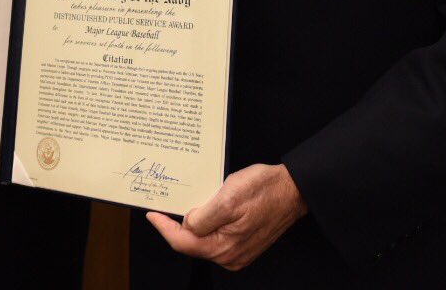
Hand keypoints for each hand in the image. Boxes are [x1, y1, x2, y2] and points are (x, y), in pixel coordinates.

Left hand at [145, 163, 306, 271]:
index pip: (182, 242)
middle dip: (176, 226)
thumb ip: (203, 217)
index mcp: (223, 248)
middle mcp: (229, 256)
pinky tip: (206, 209)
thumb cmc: (264, 190)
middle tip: (166, 207)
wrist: (293, 190)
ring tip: (187, 204)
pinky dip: (207, 224)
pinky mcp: (243, 244)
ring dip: (193, 224)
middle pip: (191, 244)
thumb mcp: (228, 198)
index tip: (152, 214)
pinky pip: (216, 237)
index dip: (164, 227)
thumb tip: (187, 225)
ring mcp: (237, 252)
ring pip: (203, 240)